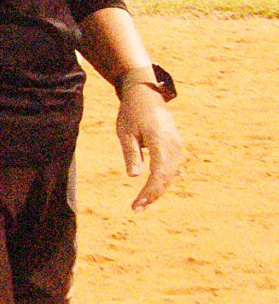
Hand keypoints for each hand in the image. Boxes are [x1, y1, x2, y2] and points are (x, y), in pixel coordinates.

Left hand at [116, 82, 183, 208]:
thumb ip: (131, 153)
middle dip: (153, 194)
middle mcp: (174, 145)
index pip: (158, 173)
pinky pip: (171, 167)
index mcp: (161, 141)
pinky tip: (154, 192)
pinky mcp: (175, 145)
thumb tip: (134, 175)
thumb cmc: (132, 112)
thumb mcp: (125, 132)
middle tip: (136, 209)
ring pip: (171, 173)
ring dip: (158, 189)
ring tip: (141, 203)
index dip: (149, 192)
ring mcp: (177, 145)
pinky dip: (163, 179)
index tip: (137, 204)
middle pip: (167, 177)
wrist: (146, 94)